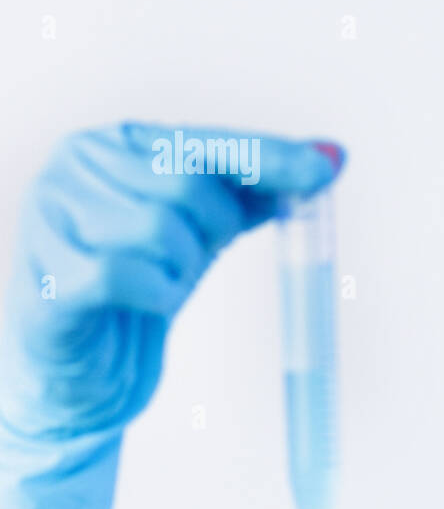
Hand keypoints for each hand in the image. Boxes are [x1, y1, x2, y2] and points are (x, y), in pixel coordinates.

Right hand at [0, 122, 344, 508]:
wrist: (89, 367)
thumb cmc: (144, 282)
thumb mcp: (206, 228)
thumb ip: (258, 189)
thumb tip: (332, 155)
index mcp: (117, 142)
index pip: (206, 143)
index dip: (269, 158)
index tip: (326, 170)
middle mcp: (75, 165)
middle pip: (187, 187)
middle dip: (211, 231)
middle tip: (191, 259)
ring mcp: (50, 217)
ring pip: (157, 230)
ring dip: (179, 269)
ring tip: (159, 282)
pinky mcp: (47, 275)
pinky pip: (125, 276)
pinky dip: (153, 296)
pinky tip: (142, 303)